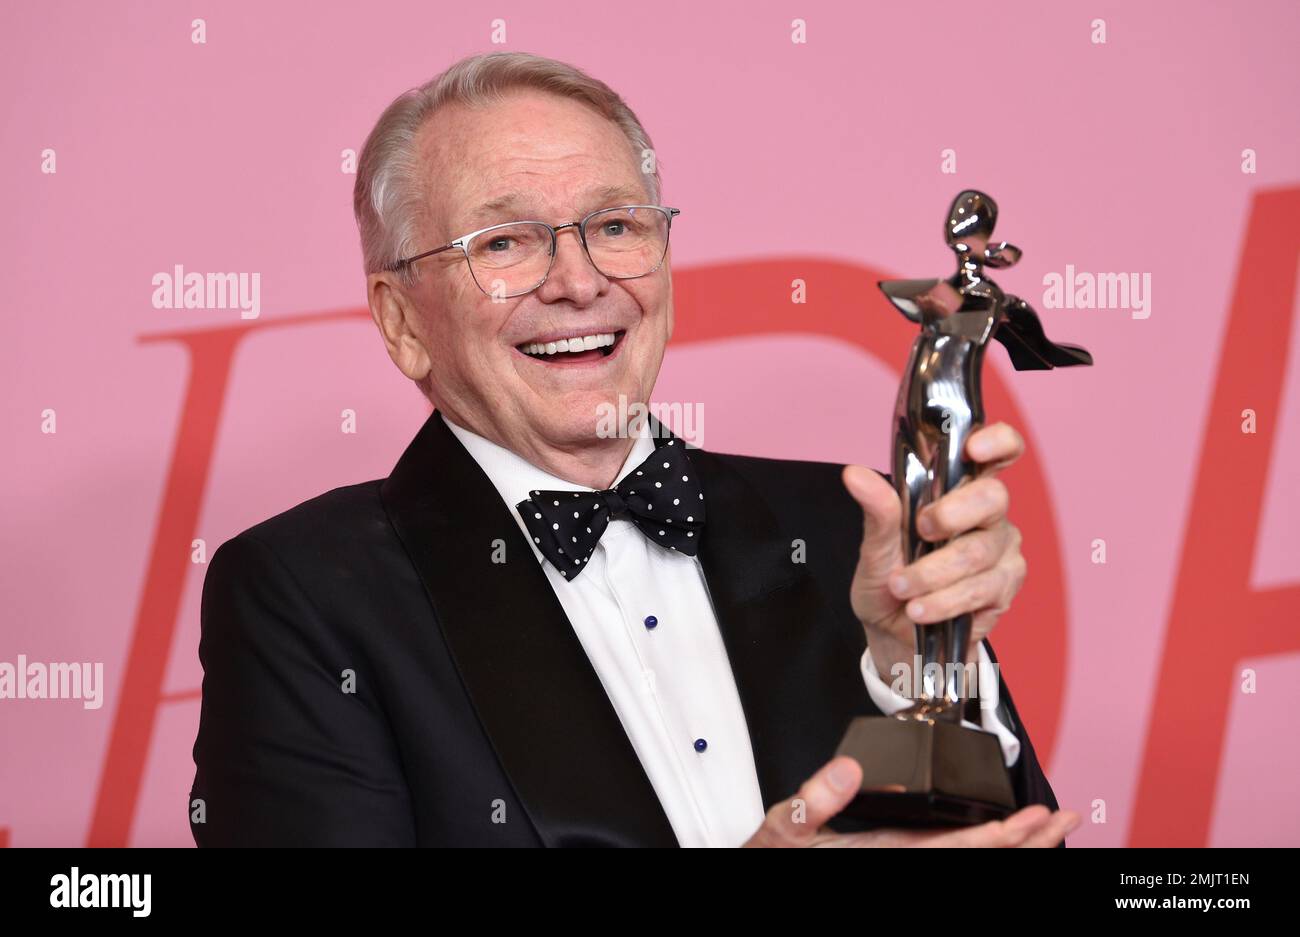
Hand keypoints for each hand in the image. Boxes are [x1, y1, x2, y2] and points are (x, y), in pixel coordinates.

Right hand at [743, 757, 1078, 846]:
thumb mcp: (782, 828)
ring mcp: (901, 867)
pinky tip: (999, 842)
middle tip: (1067, 821)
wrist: (767, 871)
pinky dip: (981, 851)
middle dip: (1028, 843)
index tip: (1036, 818)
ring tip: (1049, 831)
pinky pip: (948, 862)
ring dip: (1015, 849)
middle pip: (978, 861)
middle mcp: (900, 864)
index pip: (954, 847)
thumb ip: (815, 799)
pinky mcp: (894, 863)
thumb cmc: (772, 861)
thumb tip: (850, 768)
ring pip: (971, 867)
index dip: (1002, 836)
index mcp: (882, 853)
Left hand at [842, 422, 1027, 679]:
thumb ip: (877, 511)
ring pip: (977, 552)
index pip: (999, 450)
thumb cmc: (891, 579)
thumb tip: (854, 474)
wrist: (894, 632)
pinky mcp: (1004, 588)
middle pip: (992, 497)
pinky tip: (919, 610)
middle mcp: (989, 514)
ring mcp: (1002, 550)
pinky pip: (979, 590)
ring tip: (902, 589)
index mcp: (961, 488)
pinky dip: (942, 602)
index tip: (972, 447)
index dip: (996, 442)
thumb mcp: (876, 546)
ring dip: (932, 575)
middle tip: (920, 531)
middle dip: (950, 515)